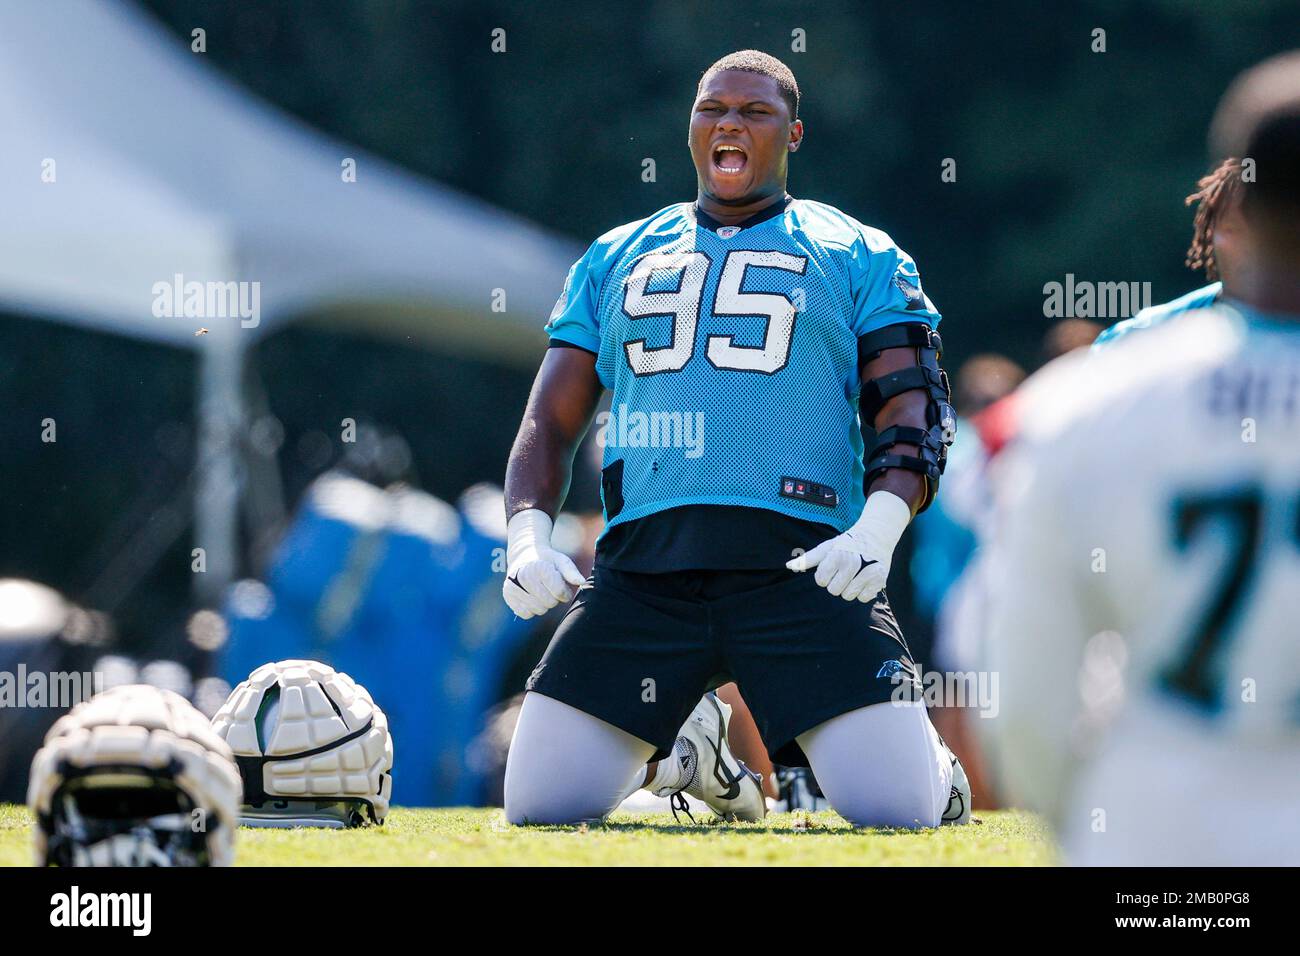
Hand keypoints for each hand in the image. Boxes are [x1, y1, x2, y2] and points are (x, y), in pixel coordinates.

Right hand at [502, 509, 586, 618]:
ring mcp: (513, 586)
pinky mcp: (508, 595)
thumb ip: (571, 572)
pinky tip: (531, 597)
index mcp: (540, 567)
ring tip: (541, 591)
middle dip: (554, 598)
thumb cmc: (547, 560)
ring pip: (538, 610)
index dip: (565, 593)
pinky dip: (531, 609)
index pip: (560, 592)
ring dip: (544, 604)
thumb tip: (581, 582)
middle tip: (550, 588)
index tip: (563, 587)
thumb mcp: (561, 561)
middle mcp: (524, 576)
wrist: (524, 555)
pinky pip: (526, 614)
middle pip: (550, 603)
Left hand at [786, 491, 910, 601]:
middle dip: (836, 583)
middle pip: (834, 591)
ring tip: (856, 574)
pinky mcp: (879, 580)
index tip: (832, 566)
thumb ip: (808, 559)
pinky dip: (863, 592)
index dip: (825, 575)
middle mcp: (852, 563)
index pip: (821, 581)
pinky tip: (865, 578)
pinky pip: (863, 598)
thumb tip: (789, 566)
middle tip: (845, 570)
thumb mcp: (827, 547)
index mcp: (837, 555)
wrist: (877, 534)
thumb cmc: (848, 543)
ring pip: (848, 596)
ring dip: (849, 588)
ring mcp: (867, 572)